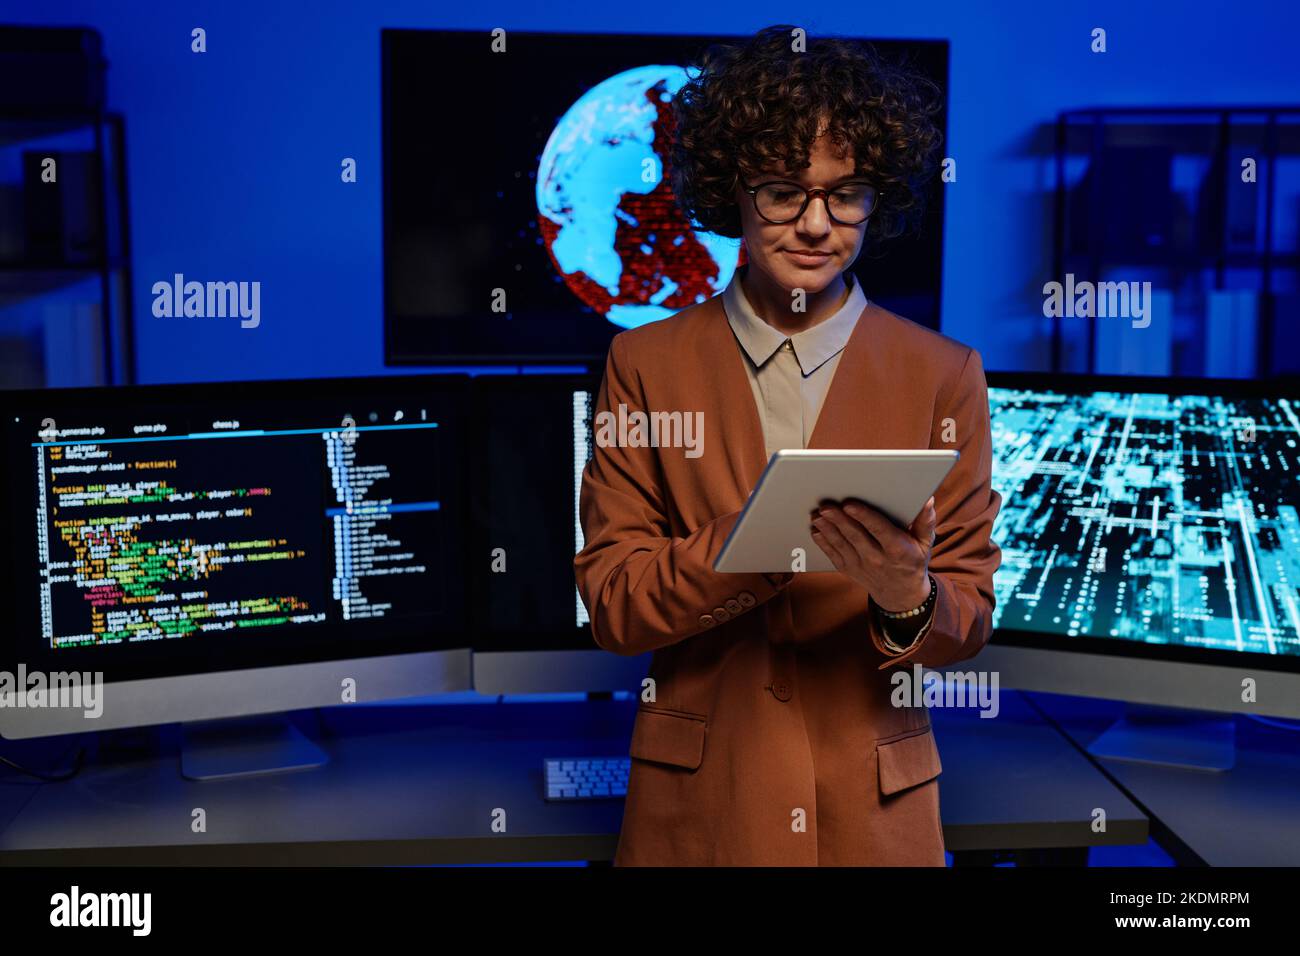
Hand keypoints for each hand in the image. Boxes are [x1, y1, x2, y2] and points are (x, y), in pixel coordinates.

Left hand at [809, 496, 935, 611]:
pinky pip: (833, 554)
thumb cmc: (913, 561)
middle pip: (855, 536)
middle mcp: (877, 559)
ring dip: (827, 529)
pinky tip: (816, 529)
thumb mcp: (925, 543)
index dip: (863, 517)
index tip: (850, 505)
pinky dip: (823, 542)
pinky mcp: (848, 570)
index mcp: (898, 549)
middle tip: (826, 506)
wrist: (901, 594)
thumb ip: (925, 521)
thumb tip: (928, 500)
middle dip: (839, 520)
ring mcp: (861, 566)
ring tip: (817, 515)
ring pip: (841, 544)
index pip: (879, 530)